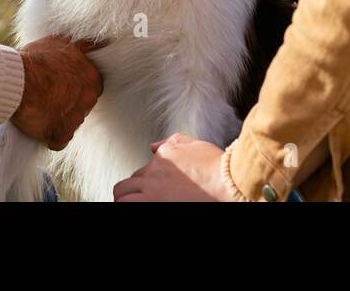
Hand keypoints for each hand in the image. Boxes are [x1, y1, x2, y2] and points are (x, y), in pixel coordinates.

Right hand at [11, 36, 105, 149]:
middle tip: (49, 96)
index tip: (61, 84)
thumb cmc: (37, 59)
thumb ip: (83, 47)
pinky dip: (49, 134)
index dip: (75, 85)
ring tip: (39, 108)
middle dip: (68, 102)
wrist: (17, 80)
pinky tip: (37, 122)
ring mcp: (75, 120)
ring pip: (70, 122)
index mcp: (92, 78)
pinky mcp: (60, 135)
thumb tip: (100, 41)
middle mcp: (88, 100)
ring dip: (58, 118)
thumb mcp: (63, 43)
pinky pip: (58, 140)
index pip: (91, 85)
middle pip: (82, 105)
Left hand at [112, 133, 236, 200]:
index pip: (140, 173)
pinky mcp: (154, 203)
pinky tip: (137, 207)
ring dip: (125, 201)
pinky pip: (129, 206)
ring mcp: (152, 192)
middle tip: (138, 200)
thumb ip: (172, 142)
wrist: (227, 182)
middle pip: (125, 187)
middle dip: (128, 194)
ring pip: (122, 198)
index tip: (153, 191)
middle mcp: (152, 174)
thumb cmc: (217, 166)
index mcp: (161, 158)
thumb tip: (152, 146)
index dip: (145, 183)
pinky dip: (130, 206)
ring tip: (134, 204)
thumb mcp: (195, 145)